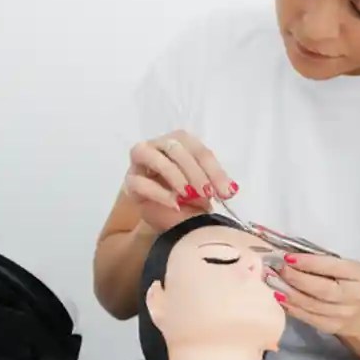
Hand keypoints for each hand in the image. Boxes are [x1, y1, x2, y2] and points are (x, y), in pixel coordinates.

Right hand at [123, 130, 237, 232]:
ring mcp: (140, 162)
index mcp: (180, 141)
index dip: (214, 170)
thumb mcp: (207, 187)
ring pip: (152, 157)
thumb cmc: (189, 196)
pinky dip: (159, 193)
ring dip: (175, 176)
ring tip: (190, 195)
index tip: (227, 192)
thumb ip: (216, 183)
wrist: (169, 217)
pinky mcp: (130, 182)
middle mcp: (158, 145)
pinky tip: (175, 204)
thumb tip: (230, 189)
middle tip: (208, 193)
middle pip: (175, 148)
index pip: (198, 149)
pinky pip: (139, 182)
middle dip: (195, 171)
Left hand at [271, 253, 359, 336]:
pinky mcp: (331, 326)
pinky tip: (279, 298)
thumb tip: (288, 256)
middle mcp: (353, 295)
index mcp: (356, 274)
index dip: (309, 263)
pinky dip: (291, 307)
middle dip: (295, 279)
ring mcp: (343, 314)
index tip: (287, 257)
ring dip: (288, 293)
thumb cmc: (345, 282)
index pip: (332, 267)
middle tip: (276, 270)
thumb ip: (320, 262)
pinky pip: (307, 317)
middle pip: (321, 289)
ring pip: (311, 305)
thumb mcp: (342, 267)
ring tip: (272, 283)